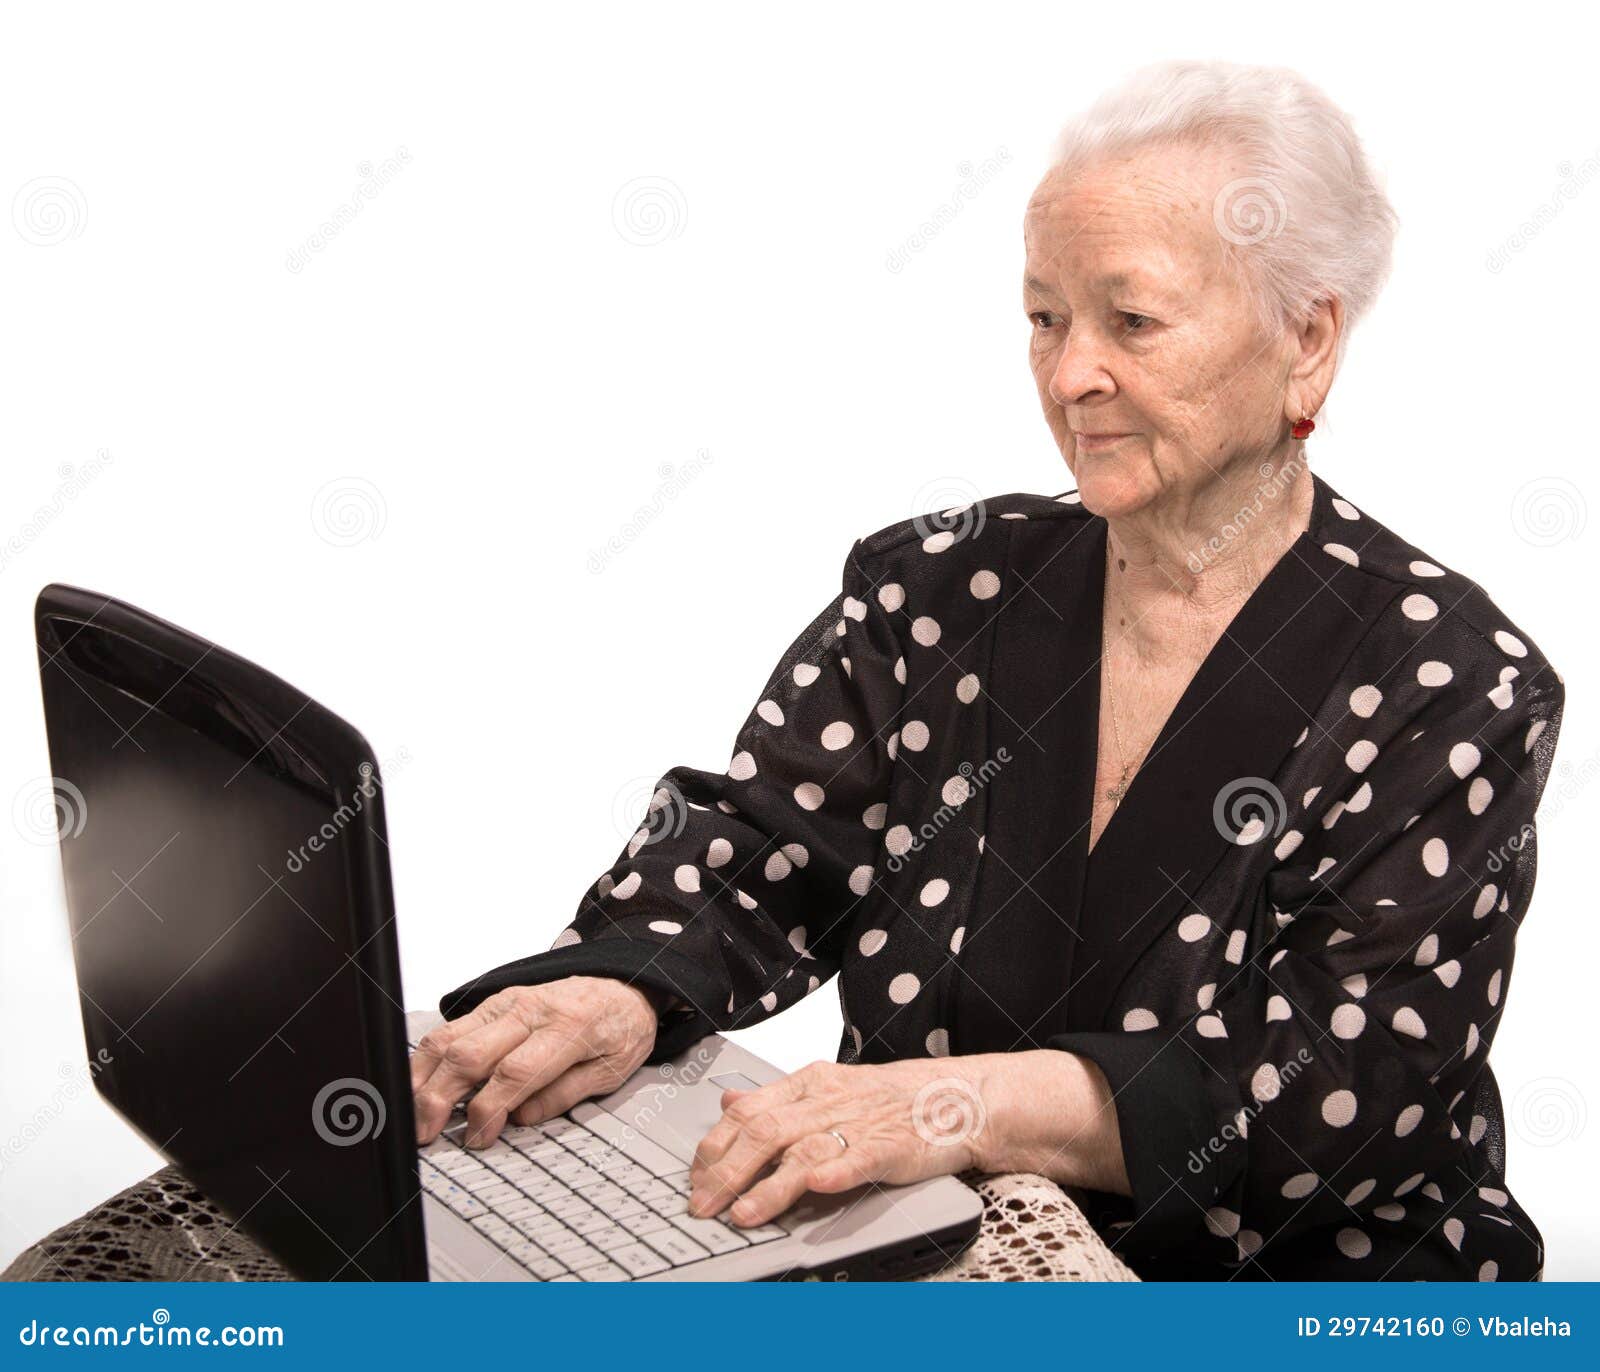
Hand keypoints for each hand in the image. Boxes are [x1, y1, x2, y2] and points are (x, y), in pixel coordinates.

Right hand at [410, 977, 659, 1147]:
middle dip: (440, 1098)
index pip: (516, 1071)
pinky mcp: (492, 1002)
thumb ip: (565, 1094)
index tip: (478, 1138)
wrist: (622, 982)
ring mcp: (507, 1003)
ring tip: (412, 1114)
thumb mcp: (612, 1069)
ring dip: (424, 1078)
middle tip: (426, 1133)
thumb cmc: (620, 1026)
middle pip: (470, 1054)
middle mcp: (531, 1010)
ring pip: (451, 1037)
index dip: (490, 1109)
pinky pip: (451, 1028)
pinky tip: (417, 1083)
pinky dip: (427, 1058)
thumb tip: (521, 1119)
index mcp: (568, 1027)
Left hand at [687, 1057, 994, 1226]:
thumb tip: (727, 1102)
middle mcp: (828, 1100)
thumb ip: (775, 1098)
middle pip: (766, 1131)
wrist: (956, 1097)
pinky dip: (836, 1171)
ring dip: (770, 1185)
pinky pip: (860, 1158)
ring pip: (804, 1150)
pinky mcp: (892, 1146)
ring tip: (744, 1213)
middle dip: (728, 1171)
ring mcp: (860, 1123)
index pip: (748, 1111)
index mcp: (809, 1084)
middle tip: (703, 1204)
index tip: (694, 1177)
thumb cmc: (890, 1098)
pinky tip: (817, 1187)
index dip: (715, 1144)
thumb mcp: (826, 1085)